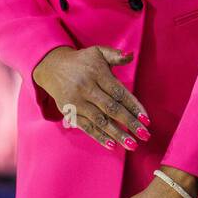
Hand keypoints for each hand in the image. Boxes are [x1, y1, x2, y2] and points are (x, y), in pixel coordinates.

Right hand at [33, 46, 150, 148]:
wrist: (51, 67)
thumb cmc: (81, 61)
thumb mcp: (97, 52)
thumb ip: (115, 55)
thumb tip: (130, 56)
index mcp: (96, 73)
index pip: (119, 92)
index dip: (133, 107)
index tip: (146, 120)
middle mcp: (86, 88)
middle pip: (111, 108)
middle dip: (129, 123)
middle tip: (145, 136)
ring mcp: (77, 102)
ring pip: (100, 121)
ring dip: (117, 134)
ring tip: (133, 145)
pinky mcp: (69, 112)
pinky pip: (86, 127)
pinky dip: (99, 137)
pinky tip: (112, 146)